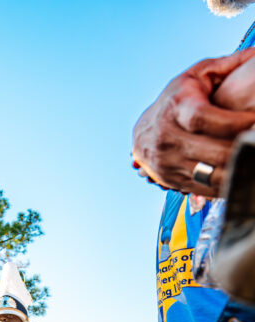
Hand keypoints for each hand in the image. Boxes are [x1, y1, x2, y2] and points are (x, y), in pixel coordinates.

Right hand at [132, 48, 254, 195]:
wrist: (143, 131)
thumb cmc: (177, 99)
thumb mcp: (198, 76)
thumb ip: (230, 65)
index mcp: (177, 107)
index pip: (203, 118)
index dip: (233, 122)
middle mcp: (168, 137)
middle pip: (212, 151)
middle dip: (245, 150)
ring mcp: (167, 162)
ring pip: (211, 174)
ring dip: (239, 170)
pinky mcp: (171, 180)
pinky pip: (205, 188)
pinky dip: (228, 184)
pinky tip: (243, 173)